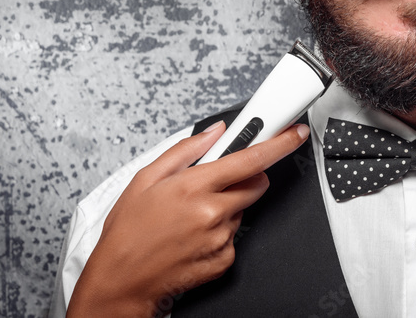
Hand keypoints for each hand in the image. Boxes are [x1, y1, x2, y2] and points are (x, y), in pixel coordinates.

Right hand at [66, 121, 309, 317]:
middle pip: (256, 183)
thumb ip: (184, 151)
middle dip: (244, 177)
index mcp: (194, 186)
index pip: (251, 158)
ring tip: (191, 217)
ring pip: (242, 209)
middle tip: (215, 182)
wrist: (121, 282)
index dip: (279, 143)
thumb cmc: (128, 233)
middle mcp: (212, 212)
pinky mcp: (224, 260)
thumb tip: (212, 133)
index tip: (294, 134)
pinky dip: (220, 233)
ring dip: (226, 207)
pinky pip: (234, 236)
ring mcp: (221, 238)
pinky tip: (194, 236)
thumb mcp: (145, 180)